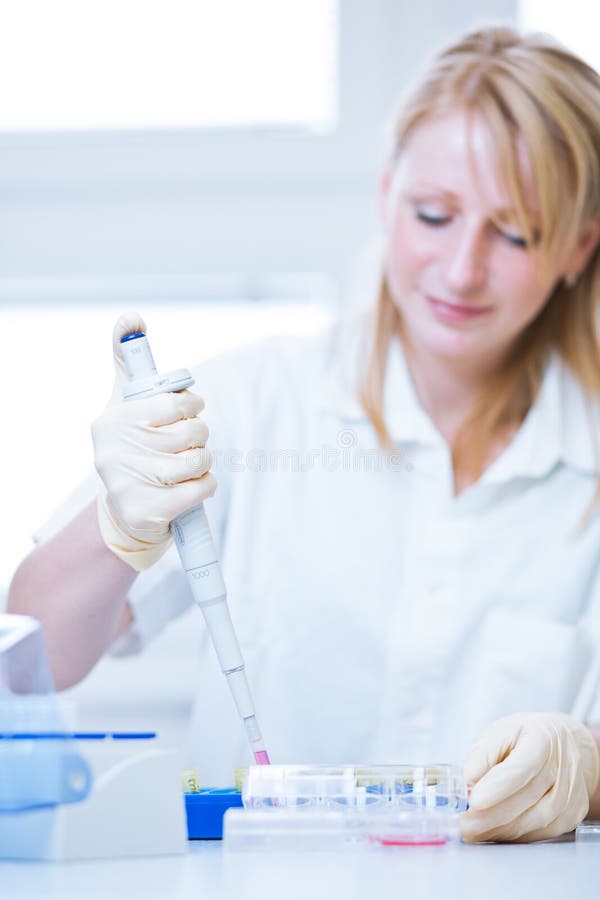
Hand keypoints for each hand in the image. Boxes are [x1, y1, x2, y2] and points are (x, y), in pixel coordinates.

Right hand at [92, 312, 216, 570]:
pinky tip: (191, 485)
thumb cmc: (133, 444)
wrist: (126, 511)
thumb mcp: (125, 402)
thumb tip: (130, 316)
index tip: (190, 410)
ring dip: (203, 461)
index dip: (192, 406)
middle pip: (191, 431)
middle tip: (187, 443)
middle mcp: (112, 452)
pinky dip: (206, 485)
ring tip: (188, 465)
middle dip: (199, 435)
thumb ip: (128, 359)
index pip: (174, 403)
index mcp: (111, 420)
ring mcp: (127, 484)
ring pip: (199, 459)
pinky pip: (201, 487)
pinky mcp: (146, 512)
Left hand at [460, 712, 599, 842]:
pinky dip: (510, 835)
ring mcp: (569, 798)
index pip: (522, 767)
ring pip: (529, 823)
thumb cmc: (526, 737)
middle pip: (524, 800)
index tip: (473, 800)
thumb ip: (482, 755)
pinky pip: (536, 834)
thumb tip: (466, 783)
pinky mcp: (570, 818)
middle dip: (488, 816)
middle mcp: (563, 771)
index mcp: (543, 741)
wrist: (565, 747)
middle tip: (460, 822)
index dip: (497, 787)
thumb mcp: (500, 732)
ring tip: (470, 827)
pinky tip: (490, 829)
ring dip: (496, 829)